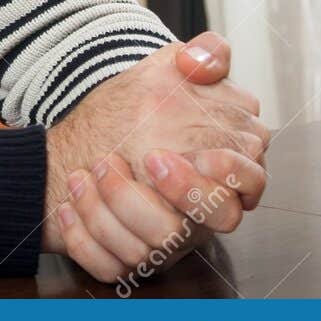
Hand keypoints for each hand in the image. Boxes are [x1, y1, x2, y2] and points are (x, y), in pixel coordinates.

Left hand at [40, 30, 269, 252]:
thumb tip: (201, 60)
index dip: (232, 172)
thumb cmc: (140, 109)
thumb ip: (205, 55)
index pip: (251, 181)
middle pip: (219, 220)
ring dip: (123, 208)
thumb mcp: (171, 69)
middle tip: (151, 159)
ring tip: (94, 170)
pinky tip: (68, 206)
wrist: (83, 139)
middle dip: (184, 191)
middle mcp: (198, 212)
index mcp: (221, 170)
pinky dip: (86, 238)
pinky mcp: (124, 258)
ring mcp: (165, 240)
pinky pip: (110, 265)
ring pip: (160, 247)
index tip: (200, 152)